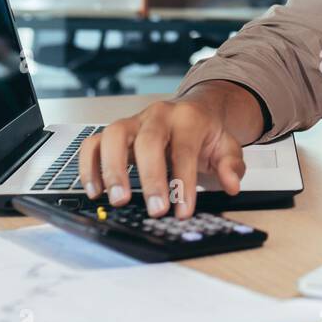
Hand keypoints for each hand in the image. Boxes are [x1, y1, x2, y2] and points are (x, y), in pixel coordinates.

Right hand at [78, 82, 253, 217]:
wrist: (193, 111)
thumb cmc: (205, 132)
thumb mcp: (227, 145)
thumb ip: (231, 165)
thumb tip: (232, 184)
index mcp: (188, 117)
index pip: (184, 150)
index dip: (183, 182)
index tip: (183, 210)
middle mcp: (157, 115)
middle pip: (148, 141)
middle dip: (151, 178)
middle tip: (155, 209)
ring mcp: (133, 122)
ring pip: (113, 135)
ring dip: (112, 170)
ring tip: (117, 200)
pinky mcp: (114, 133)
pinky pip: (92, 143)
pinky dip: (89, 166)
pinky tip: (95, 191)